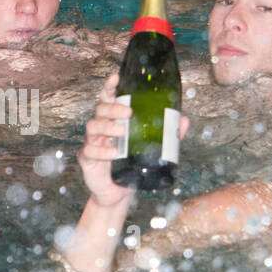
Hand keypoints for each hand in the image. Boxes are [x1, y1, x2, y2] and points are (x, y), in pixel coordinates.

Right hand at [76, 73, 188, 206]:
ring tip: (121, 132)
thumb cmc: (132, 166)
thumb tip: (184, 120)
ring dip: (107, 126)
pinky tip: (114, 153)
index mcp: (114, 120)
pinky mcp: (87, 159)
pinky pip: (90, 150)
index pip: (109, 98)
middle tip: (128, 112)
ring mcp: (93, 142)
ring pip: (93, 126)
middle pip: (100, 109)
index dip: (110, 87)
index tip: (116, 78)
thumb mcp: (152, 148)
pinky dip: (102, 150)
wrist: (118, 193)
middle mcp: (102, 128)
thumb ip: (167, 135)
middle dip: (113, 107)